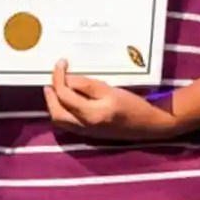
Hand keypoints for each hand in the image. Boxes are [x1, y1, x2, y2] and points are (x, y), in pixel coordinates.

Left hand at [44, 60, 177, 139]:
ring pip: (59, 120)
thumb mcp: (111, 90)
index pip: (65, 95)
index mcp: (93, 113)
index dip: (59, 77)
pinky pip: (66, 125)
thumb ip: (87, 86)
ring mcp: (86, 133)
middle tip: (52, 79)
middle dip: (51, 94)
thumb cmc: (133, 105)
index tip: (61, 64)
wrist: (148, 125)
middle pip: (57, 111)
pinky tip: (64, 102)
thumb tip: (66, 79)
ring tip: (53, 90)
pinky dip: (61, 112)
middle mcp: (86, 126)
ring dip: (52, 104)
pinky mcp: (88, 135)